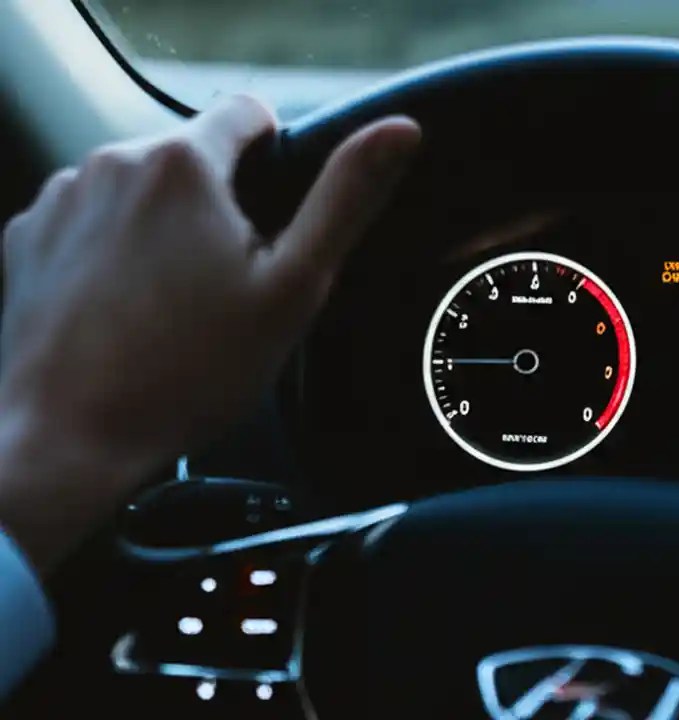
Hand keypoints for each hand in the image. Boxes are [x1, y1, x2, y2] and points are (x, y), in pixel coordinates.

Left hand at [0, 95, 419, 571]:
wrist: (71, 437)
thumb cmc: (188, 372)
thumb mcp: (294, 287)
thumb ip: (347, 199)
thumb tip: (400, 132)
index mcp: (184, 164)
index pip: (249, 111)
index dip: (276, 156)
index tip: (275, 217)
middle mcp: (113, 162)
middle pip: (192, 155)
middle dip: (219, 203)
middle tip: (230, 282)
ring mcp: (62, 199)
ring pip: (140, 188)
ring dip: (164, 225)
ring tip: (174, 303)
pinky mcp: (27, 237)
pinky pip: (90, 220)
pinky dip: (114, 250)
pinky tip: (127, 310)